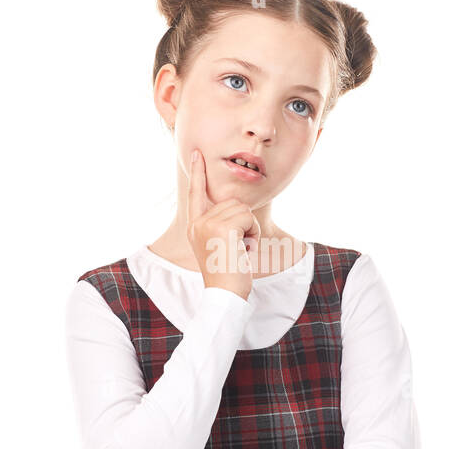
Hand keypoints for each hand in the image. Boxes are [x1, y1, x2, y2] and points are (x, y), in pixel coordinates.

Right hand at [186, 148, 260, 301]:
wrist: (225, 295)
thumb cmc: (228, 274)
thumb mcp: (220, 246)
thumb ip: (221, 225)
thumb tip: (236, 206)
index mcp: (194, 226)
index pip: (196, 193)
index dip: (198, 172)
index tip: (197, 153)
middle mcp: (197, 222)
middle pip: (231, 202)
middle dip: (244, 223)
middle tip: (238, 247)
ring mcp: (208, 224)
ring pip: (242, 209)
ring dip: (250, 229)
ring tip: (241, 249)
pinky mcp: (222, 227)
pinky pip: (249, 217)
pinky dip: (254, 233)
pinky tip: (245, 250)